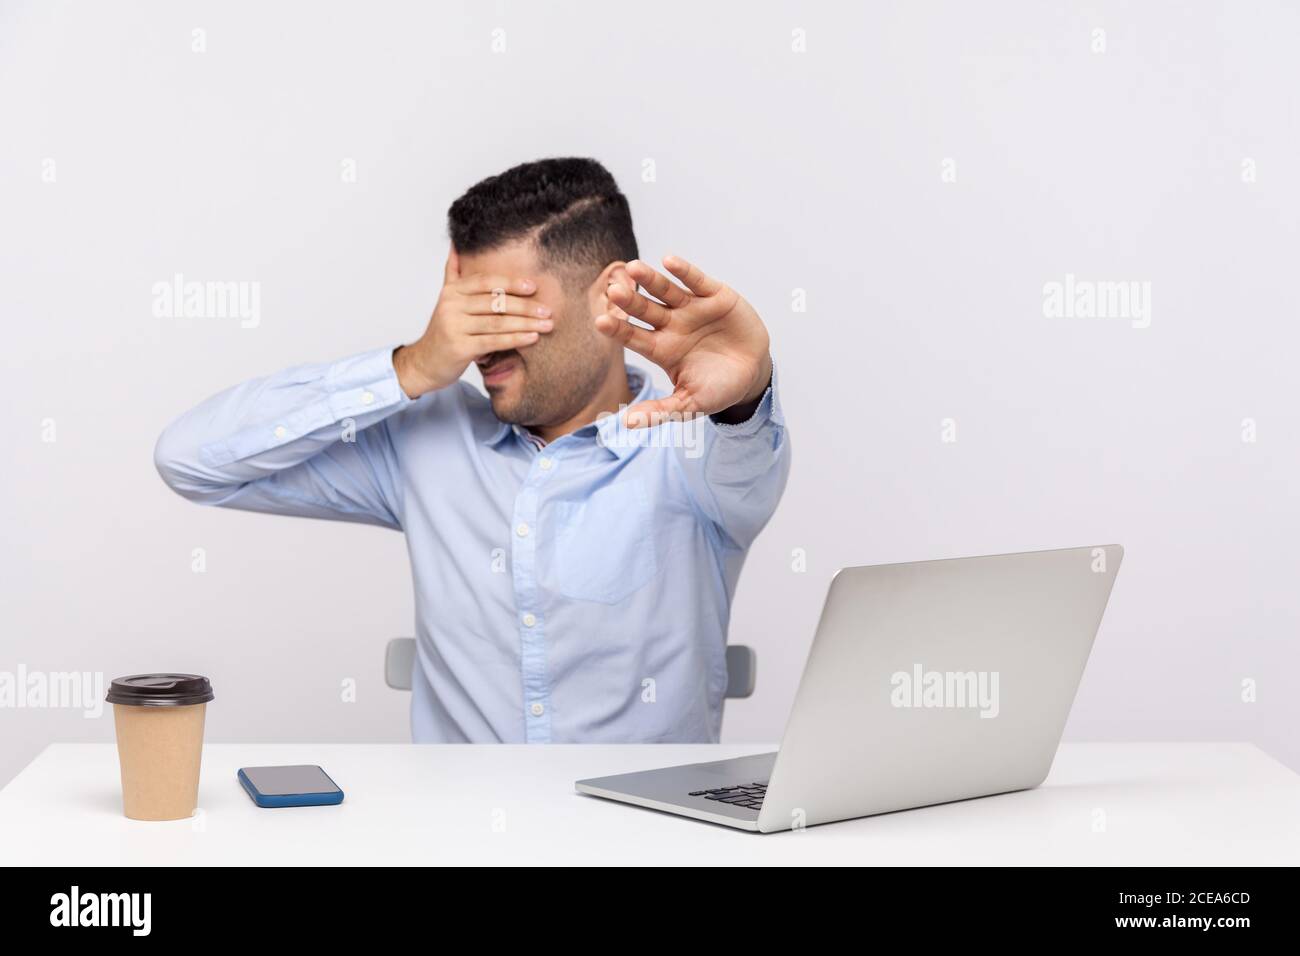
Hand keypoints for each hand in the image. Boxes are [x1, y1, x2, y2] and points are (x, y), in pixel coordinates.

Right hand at [393, 248, 553, 397]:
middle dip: (525, 306)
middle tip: (548, 309)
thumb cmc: (444, 331)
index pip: (486, 282)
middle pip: (495, 302)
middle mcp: (451, 305)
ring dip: (526, 323)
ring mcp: (454, 326)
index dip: (511, 283)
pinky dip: (516, 339)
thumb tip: (456, 245)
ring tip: (547, 324)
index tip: (533, 286)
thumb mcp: (446, 299)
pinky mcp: (460, 347)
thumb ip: (454, 273)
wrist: (424, 363)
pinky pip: (493, 341)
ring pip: (497, 322)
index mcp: (451, 291)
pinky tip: (533, 338)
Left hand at [595, 256, 771, 427]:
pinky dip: (684, 271)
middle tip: (614, 291)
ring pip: (665, 291)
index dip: (618, 329)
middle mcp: (671, 325)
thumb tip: (627, 424)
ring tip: (634, 268)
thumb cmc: (718, 389)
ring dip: (650, 279)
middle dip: (630, 301)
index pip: (633, 337)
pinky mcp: (713, 295)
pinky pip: (696, 280)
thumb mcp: (689, 405)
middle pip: (645, 310)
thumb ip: (661, 411)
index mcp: (661, 349)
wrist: (754, 374)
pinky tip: (669, 261)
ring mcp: (691, 308)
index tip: (601, 322)